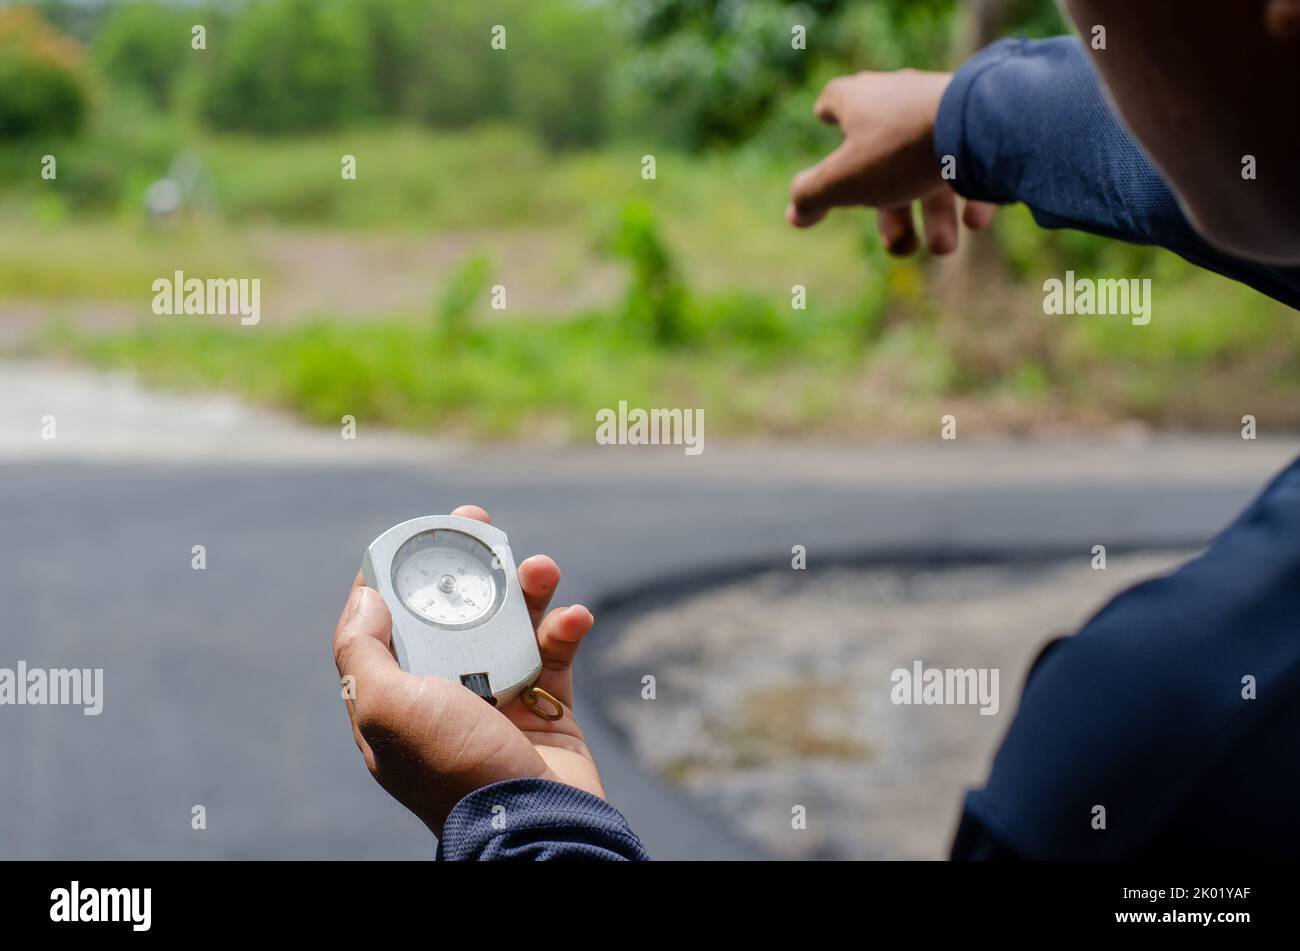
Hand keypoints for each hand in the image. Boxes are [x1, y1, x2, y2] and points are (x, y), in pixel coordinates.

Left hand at [332, 504, 602, 834]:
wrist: (535, 824)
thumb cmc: (455, 766)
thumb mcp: (388, 709)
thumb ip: (363, 652)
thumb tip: (365, 597)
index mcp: (397, 701)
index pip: (386, 626)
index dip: (398, 577)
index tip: (415, 539)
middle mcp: (443, 698)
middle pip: (451, 615)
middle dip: (466, 566)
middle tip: (481, 524)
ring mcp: (497, 702)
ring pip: (507, 625)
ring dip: (526, 590)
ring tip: (541, 566)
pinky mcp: (546, 708)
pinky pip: (554, 654)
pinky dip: (565, 629)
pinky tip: (575, 617)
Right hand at [787, 69, 996, 253]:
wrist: (979, 124)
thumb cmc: (900, 150)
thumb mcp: (843, 181)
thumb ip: (812, 195)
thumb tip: (794, 212)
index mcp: (860, 102)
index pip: (835, 99)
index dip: (828, 112)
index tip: (824, 119)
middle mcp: (900, 99)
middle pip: (883, 158)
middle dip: (890, 211)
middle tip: (898, 246)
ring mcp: (942, 109)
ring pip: (928, 166)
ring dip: (936, 216)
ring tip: (943, 249)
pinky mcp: (981, 121)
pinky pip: (972, 161)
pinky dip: (972, 194)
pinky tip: (974, 220)